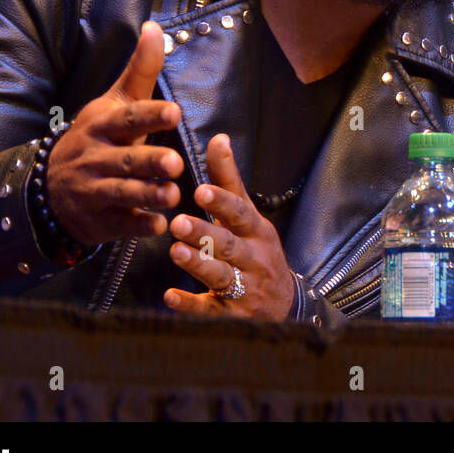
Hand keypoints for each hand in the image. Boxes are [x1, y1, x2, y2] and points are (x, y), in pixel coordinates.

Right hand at [46, 21, 184, 244]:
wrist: (50, 188)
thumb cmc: (98, 137)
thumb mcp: (115, 102)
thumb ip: (140, 70)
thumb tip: (155, 27)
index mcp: (104, 125)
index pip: (129, 118)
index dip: (151, 115)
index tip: (174, 111)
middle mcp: (97, 157)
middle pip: (126, 160)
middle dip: (149, 162)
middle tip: (174, 163)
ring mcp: (96, 190)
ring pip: (123, 193)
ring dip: (148, 195)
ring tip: (172, 195)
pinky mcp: (100, 220)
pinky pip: (121, 225)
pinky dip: (139, 226)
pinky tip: (159, 227)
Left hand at [164, 133, 296, 319]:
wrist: (284, 306)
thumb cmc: (258, 252)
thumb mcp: (249, 216)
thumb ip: (230, 180)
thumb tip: (219, 138)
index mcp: (257, 232)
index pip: (241, 214)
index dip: (222, 203)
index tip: (201, 191)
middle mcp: (254, 259)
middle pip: (229, 245)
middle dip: (205, 234)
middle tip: (179, 222)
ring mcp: (245, 288)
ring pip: (221, 276)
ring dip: (198, 264)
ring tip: (176, 252)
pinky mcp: (231, 314)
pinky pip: (210, 310)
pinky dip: (190, 304)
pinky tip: (170, 296)